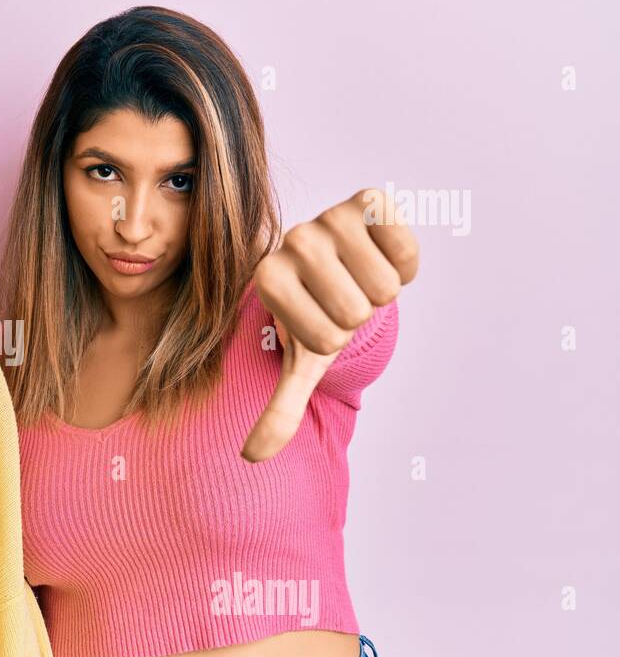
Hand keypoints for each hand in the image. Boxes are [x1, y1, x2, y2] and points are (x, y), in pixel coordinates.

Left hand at [241, 188, 418, 462]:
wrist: (343, 267)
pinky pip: (405, 249)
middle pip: (355, 310)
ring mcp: (329, 216)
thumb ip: (279, 408)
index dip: (335, 337)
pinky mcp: (369, 200)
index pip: (325, 336)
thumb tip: (251, 457)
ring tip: (360, 277)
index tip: (321, 319)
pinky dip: (404, 262)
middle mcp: (292, 240)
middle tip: (344, 299)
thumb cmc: (318, 314)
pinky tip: (380, 253)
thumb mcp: (300, 361)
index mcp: (268, 278)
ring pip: (383, 285)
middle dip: (360, 316)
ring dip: (382, 291)